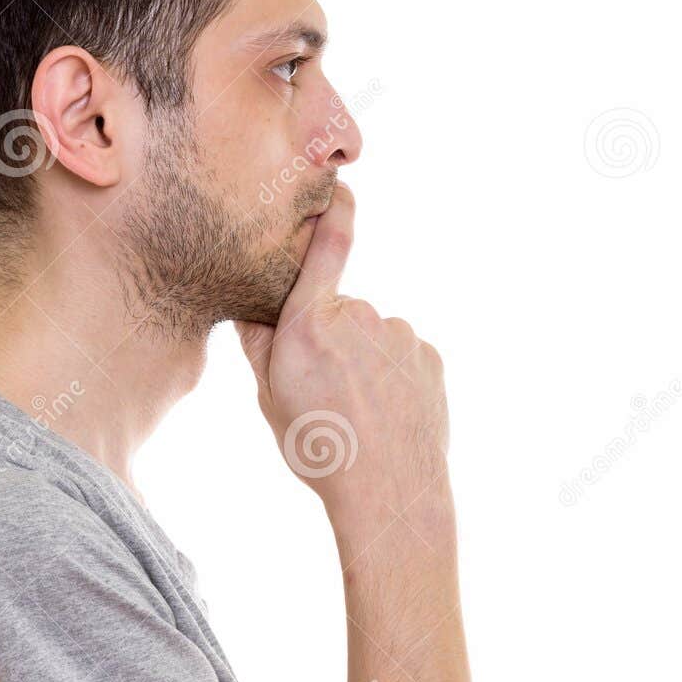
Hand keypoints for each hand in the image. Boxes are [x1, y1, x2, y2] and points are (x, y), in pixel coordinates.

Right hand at [235, 184, 449, 536]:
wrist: (390, 495)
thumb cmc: (320, 452)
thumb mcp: (270, 400)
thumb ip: (259, 345)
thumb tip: (251, 305)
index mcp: (309, 326)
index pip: (328, 245)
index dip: (336, 209)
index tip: (342, 185)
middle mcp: (359, 318)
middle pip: (338, 312)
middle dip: (330, 339)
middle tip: (325, 394)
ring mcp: (400, 336)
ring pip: (372, 338)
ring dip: (363, 362)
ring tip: (358, 412)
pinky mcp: (429, 357)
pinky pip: (401, 358)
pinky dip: (391, 378)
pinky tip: (386, 415)